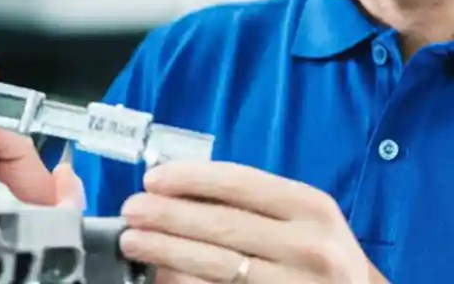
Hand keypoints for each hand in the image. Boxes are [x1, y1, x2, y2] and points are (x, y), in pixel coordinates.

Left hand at [118, 162, 386, 283]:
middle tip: (132, 211)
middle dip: (167, 217)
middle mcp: (310, 247)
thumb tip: (180, 192)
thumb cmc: (321, 257)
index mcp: (312, 209)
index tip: (153, 179)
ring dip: (166, 254)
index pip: (241, 183)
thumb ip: (254, 205)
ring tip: (134, 242)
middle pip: (222, 227)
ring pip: (217, 268)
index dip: (191, 179)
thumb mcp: (303, 221)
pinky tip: (162, 278)